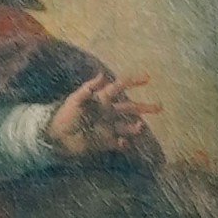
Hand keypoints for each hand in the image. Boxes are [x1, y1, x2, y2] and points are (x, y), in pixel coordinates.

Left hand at [40, 72, 159, 168]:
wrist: (57, 137)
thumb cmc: (64, 115)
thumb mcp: (75, 100)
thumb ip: (88, 89)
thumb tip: (102, 75)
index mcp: (101, 99)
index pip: (119, 87)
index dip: (133, 81)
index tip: (148, 79)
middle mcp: (108, 112)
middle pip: (130, 108)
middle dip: (145, 107)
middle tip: (159, 107)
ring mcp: (108, 127)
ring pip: (127, 125)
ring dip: (135, 126)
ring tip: (139, 126)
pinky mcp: (105, 141)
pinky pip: (118, 142)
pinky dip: (123, 143)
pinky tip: (123, 142)